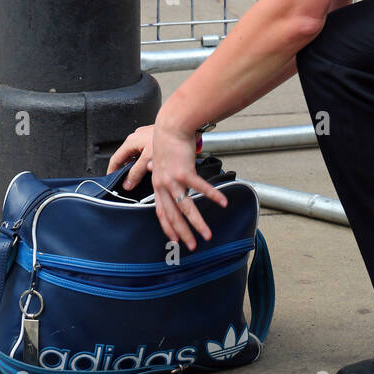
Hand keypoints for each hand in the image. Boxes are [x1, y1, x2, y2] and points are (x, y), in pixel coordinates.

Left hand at [108, 119, 227, 248]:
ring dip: (197, 223)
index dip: (167, 227)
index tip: (174, 240)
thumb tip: (151, 168)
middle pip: (173, 215)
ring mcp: (174, 180)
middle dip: (183, 234)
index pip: (161, 212)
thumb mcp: (158, 158)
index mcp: (157, 185)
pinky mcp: (185, 172)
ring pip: (186, 208)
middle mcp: (163, 185)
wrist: (170, 127)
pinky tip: (223, 203)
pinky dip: (212, 196)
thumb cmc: (166, 140)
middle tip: (191, 247)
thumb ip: (157, 168)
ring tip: (207, 234)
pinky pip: (200, 188)